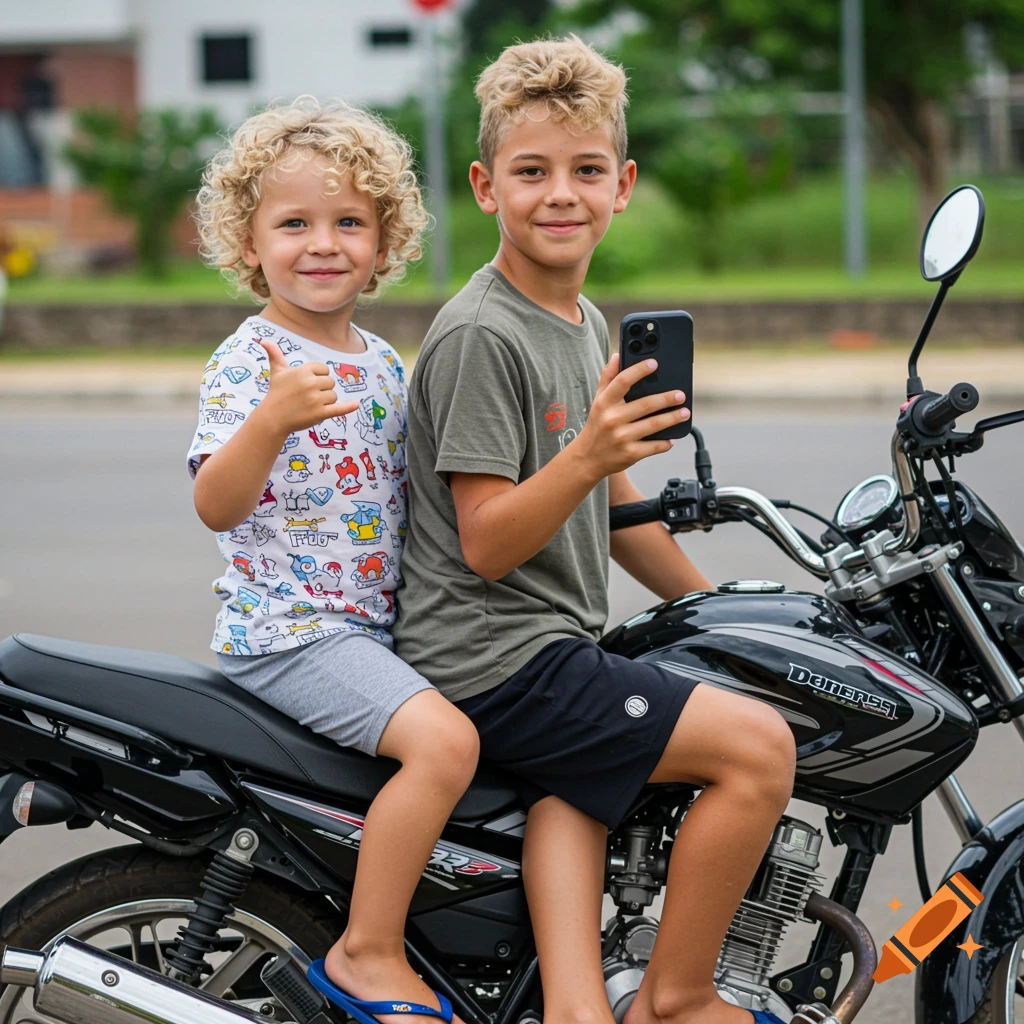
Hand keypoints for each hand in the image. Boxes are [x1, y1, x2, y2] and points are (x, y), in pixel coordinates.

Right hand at [256, 340, 359, 433]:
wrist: (273, 418)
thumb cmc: (276, 393)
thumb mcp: (277, 372)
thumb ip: (275, 355)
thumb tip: (263, 340)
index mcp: (303, 370)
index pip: (324, 370)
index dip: (318, 377)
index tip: (306, 384)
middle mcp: (310, 383)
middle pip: (330, 383)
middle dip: (322, 390)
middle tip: (307, 397)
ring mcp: (316, 399)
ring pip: (333, 396)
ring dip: (325, 401)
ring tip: (309, 405)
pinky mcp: (320, 413)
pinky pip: (339, 408)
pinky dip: (348, 407)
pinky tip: (356, 405)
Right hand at [572, 353, 688, 479]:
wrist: (588, 458)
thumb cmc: (597, 424)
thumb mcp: (598, 400)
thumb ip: (608, 377)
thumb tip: (618, 355)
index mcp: (605, 403)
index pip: (622, 381)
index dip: (639, 370)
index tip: (654, 363)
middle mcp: (612, 419)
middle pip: (645, 404)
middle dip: (667, 399)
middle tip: (681, 395)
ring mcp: (622, 437)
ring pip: (654, 425)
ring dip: (672, 418)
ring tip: (684, 413)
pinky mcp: (630, 454)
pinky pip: (653, 446)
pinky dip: (665, 442)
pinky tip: (672, 437)